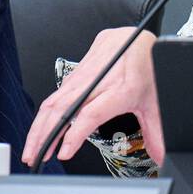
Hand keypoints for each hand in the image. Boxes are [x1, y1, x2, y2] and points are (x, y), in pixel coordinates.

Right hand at [21, 27, 164, 166]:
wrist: (139, 36)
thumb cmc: (147, 66)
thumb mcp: (154, 103)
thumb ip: (155, 133)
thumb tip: (159, 155)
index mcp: (120, 89)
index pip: (91, 114)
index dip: (75, 135)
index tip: (64, 152)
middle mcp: (98, 80)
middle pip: (63, 109)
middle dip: (43, 135)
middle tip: (36, 156)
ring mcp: (85, 72)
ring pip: (54, 100)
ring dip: (39, 125)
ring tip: (32, 146)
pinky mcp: (77, 68)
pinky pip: (58, 91)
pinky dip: (46, 112)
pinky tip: (41, 126)